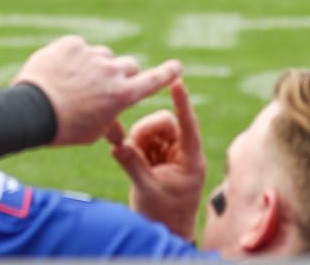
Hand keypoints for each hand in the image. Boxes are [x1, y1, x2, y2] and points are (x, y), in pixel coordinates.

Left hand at [11, 35, 181, 147]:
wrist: (32, 110)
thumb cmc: (65, 128)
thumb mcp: (94, 133)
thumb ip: (111, 126)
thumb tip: (119, 136)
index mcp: (123, 94)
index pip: (153, 80)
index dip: (167, 73)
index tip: (177, 66)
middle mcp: (112, 71)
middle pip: (128, 65)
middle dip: (122, 74)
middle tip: (105, 85)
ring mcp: (91, 55)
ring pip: (103, 55)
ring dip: (97, 64)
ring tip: (76, 82)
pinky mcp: (71, 44)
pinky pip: (80, 47)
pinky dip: (75, 56)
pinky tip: (61, 70)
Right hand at [110, 80, 205, 240]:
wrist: (164, 227)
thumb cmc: (164, 213)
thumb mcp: (148, 189)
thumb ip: (133, 165)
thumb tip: (118, 145)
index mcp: (191, 159)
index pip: (188, 125)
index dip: (182, 103)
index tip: (176, 82)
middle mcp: (182, 151)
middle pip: (164, 122)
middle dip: (145, 131)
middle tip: (131, 147)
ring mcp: (168, 152)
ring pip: (150, 129)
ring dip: (137, 140)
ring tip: (132, 160)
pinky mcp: (155, 155)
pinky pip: (141, 139)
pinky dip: (131, 145)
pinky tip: (125, 156)